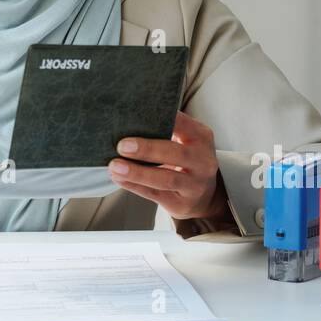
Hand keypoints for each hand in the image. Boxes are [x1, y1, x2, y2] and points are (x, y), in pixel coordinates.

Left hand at [109, 110, 229, 221]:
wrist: (204, 194)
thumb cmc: (187, 160)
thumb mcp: (186, 140)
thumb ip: (168, 130)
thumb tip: (129, 121)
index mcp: (201, 137)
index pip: (183, 124)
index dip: (162, 120)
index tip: (137, 117)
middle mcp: (202, 161)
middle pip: (176, 154)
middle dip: (147, 149)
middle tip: (122, 146)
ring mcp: (195, 185)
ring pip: (166, 179)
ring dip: (137, 173)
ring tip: (115, 166)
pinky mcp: (182, 204)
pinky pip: (156, 195)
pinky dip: (135, 186)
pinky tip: (120, 179)